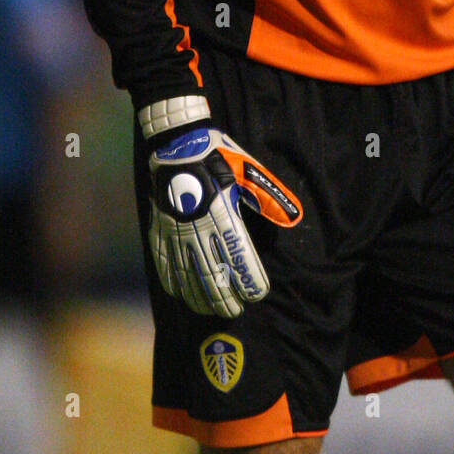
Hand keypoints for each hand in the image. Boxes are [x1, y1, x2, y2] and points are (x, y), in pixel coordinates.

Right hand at [147, 125, 301, 317]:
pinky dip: (174, 282)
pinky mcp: (160, 229)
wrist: (178, 144)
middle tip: (235, 310)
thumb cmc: (219, 157)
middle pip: (212, 274)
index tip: (258, 293)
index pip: (238, 257)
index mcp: (223, 214)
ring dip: (200, 296)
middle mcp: (197, 227)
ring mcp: (175, 231)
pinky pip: (164, 262)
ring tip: (212, 309)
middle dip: (225, 297)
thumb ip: (269, 197)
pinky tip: (182, 294)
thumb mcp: (249, 171)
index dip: (249, 280)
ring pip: (187, 274)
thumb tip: (293, 219)